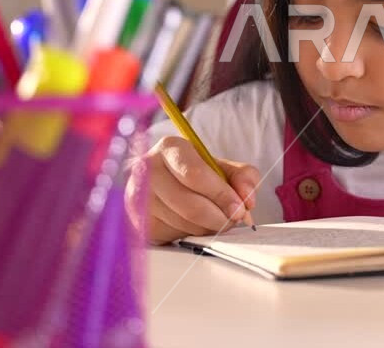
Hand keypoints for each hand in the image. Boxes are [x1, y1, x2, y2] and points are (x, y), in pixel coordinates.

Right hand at [125, 135, 260, 244]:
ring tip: (213, 218)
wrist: (163, 187)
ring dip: (207, 227)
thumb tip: (247, 198)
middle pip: (191, 204)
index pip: (196, 174)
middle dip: (219, 217)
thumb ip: (243, 176)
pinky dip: (191, 234)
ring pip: (184, 223)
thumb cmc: (195, 174)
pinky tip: (194, 224)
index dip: (222, 195)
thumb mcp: (222, 168)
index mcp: (170, 147)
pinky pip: (172, 235)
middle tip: (233, 220)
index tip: (239, 208)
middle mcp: (146, 169)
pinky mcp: (136, 221)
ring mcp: (137, 197)